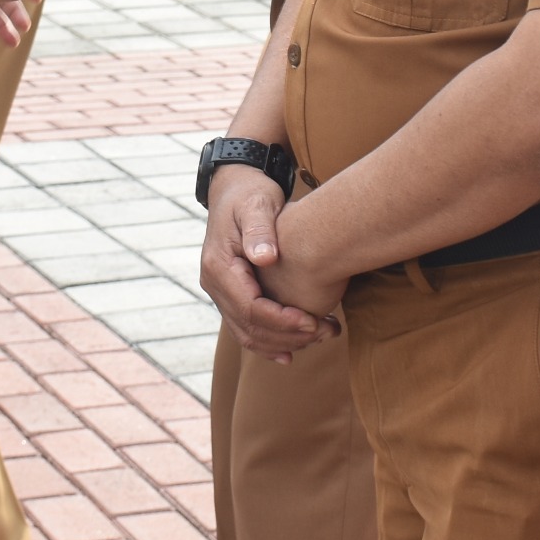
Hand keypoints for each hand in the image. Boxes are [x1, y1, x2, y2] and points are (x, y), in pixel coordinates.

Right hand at [199, 165, 332, 360]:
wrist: (236, 188)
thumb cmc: (250, 194)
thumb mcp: (256, 205)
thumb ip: (259, 230)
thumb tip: (265, 257)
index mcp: (218, 266)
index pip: (249, 308)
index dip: (282, 321)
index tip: (312, 321)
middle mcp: (214, 284)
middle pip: (249, 327)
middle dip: (288, 336)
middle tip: (325, 332)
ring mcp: (221, 292)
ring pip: (247, 333)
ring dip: (283, 342)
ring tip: (320, 337)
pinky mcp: (233, 294)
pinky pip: (247, 327)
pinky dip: (269, 342)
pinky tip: (292, 351)